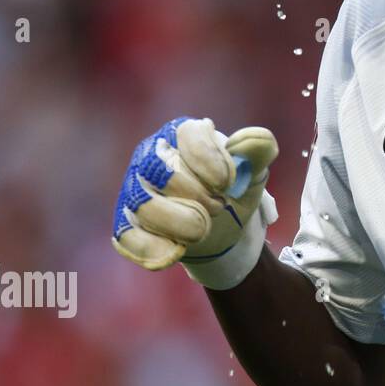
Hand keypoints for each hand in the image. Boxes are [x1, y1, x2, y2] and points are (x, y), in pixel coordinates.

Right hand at [111, 117, 278, 286]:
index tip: (226, 183)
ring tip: (203, 228)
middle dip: (196, 194)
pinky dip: (153, 248)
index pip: (187, 134)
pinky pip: (127, 236)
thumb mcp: (253, 173)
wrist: (222, 230)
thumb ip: (259, 152)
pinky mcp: (126, 223)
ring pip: (143, 205)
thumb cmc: (234, 192)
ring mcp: (135, 190)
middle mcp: (151, 157)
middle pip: (159, 169)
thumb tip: (252, 140)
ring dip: (180, 222)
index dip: (208, 158)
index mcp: (183, 134)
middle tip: (219, 206)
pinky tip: (177, 251)